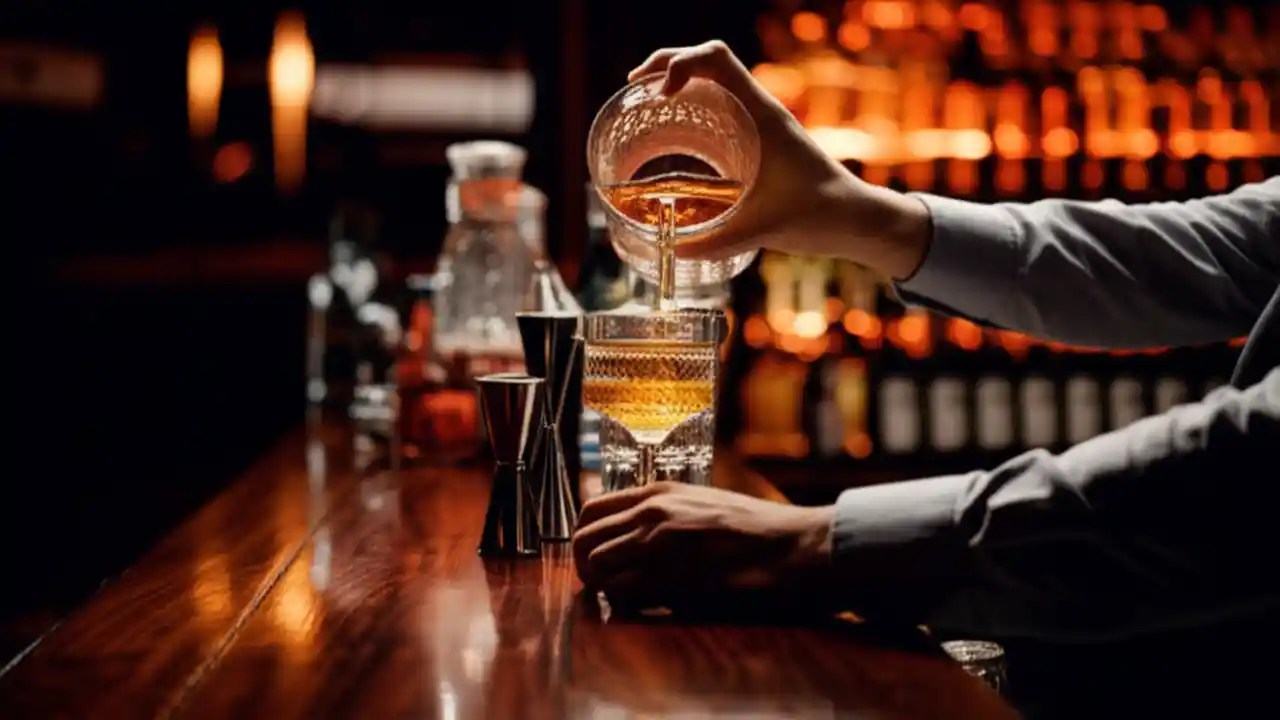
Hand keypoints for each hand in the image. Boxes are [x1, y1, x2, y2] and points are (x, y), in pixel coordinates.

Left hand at [573, 481, 835, 609]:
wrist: (795, 547)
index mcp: (657, 492)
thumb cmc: (757, 531)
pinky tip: (648, 607)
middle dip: (587, 567)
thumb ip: (665, 514)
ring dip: (604, 588)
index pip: (590, 510)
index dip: (588, 539)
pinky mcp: (671, 578)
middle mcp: (650, 512)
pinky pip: (621, 595)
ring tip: (629, 598)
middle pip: (583, 541)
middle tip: (607, 585)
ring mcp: (659, 544)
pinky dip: (624, 606)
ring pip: (594, 567)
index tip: (600, 558)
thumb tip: (635, 537)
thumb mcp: (702, 504)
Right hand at [628, 40, 930, 279]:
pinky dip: (690, 107)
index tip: (660, 95)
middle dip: (665, 64)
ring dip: (676, 80)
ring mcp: (759, 122)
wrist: (858, 218)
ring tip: (643, 104)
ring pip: (712, 80)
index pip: (717, 59)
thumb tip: (671, 250)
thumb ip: (717, 242)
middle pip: (707, 60)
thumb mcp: (765, 229)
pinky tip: (671, 133)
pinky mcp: (758, 139)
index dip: (679, 63)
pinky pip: (719, 107)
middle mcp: (759, 110)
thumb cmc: (821, 215)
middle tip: (634, 90)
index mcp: (763, 115)